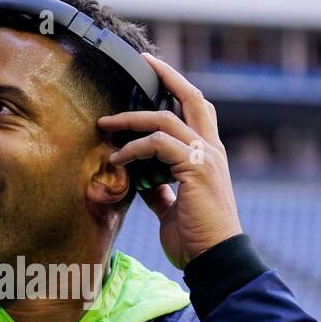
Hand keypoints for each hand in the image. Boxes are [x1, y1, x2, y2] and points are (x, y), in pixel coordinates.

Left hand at [97, 52, 242, 269]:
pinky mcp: (195, 168)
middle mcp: (212, 150)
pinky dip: (134, 148)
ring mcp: (206, 157)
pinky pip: (158, 144)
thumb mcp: (174, 209)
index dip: (178, 86)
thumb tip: (140, 182)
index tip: (154, 71)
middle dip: (166, 75)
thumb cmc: (196, 239)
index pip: (198, 109)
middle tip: (142, 62)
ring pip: (165, 119)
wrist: (215, 259)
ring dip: (131, 119)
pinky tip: (118, 158)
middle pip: (192, 97)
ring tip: (106, 126)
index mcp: (209, 155)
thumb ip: (159, 190)